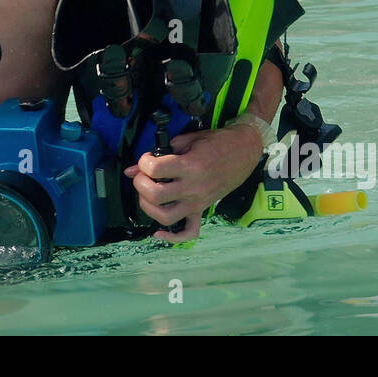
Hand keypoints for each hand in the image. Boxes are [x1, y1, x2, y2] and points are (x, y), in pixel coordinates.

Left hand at [123, 124, 263, 240]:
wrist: (244, 151)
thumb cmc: (217, 142)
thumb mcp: (189, 139)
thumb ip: (162, 151)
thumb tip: (133, 167)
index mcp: (190, 166)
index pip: (155, 169)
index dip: (144, 162)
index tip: (147, 158)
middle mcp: (193, 188)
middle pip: (156, 195)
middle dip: (140, 184)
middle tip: (143, 175)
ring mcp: (198, 202)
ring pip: (166, 217)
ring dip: (148, 207)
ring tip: (146, 194)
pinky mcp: (202, 210)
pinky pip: (189, 232)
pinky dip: (172, 237)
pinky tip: (158, 232)